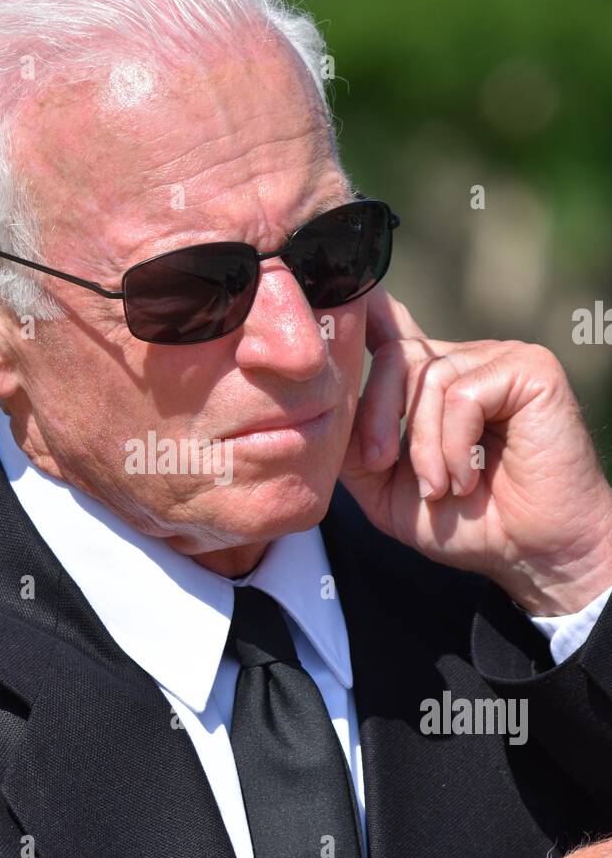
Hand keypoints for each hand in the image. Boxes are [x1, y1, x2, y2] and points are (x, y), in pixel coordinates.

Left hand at [339, 289, 611, 613]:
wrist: (530, 554)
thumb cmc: (466, 525)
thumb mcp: (386, 492)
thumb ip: (352, 449)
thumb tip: (326, 409)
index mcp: (431, 383)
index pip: (392, 331)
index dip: (364, 313)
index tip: (332, 304)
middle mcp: (464, 361)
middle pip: (394, 356)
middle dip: (375, 415)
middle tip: (382, 465)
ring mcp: (498, 360)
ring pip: (428, 378)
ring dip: (423, 446)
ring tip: (441, 489)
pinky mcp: (529, 370)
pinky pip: (462, 394)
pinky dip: (455, 445)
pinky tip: (468, 478)